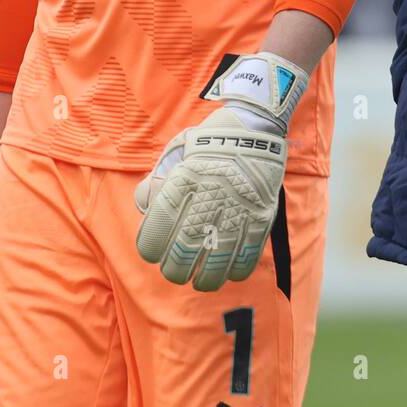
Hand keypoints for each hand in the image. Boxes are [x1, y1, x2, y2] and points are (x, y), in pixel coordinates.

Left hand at [134, 106, 285, 289]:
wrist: (254, 124)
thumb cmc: (208, 141)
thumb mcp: (175, 151)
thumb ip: (156, 182)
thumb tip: (144, 210)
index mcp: (186, 176)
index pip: (160, 224)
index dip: (151, 246)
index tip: (151, 253)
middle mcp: (211, 193)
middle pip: (186, 246)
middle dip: (175, 268)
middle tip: (174, 272)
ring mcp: (239, 204)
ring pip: (218, 256)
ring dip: (206, 277)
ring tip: (199, 282)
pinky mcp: (262, 212)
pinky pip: (250, 250)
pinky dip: (237, 269)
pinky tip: (229, 273)